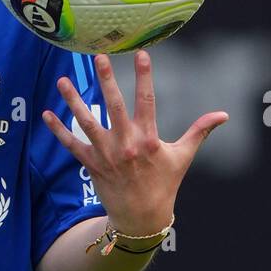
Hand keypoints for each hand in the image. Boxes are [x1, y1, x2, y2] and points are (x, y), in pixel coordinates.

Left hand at [41, 49, 228, 235]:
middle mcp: (126, 144)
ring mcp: (106, 155)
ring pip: (87, 123)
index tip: (141, 53)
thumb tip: (223, 115)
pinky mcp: (92, 165)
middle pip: (114, 106)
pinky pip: (71, 145)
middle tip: (98, 58)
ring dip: (73, 102)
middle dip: (106, 81)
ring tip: (62, 81)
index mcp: (149, 139)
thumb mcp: (183, 157)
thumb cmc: (164, 184)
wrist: (141, 217)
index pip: (147, 100)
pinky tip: (46, 114)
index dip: (144, 76)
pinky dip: (58, 130)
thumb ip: (200, 131)